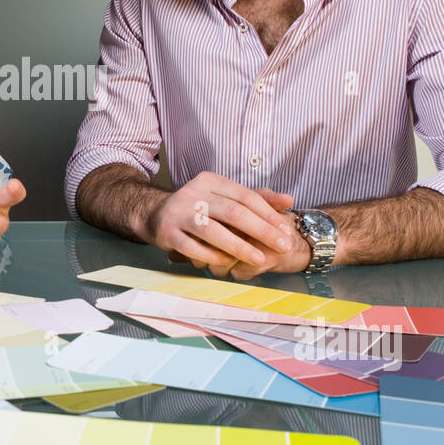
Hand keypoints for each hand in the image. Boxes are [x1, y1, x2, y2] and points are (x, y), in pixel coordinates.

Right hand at [148, 172, 298, 277]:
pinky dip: (212, 256)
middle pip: (232, 212)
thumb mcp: (223, 197)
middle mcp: (193, 193)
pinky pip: (193, 248)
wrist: (154, 214)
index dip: (268, 213)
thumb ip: (256, 198)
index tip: (285, 230)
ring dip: (239, 247)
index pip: (245, 196)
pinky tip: (227, 263)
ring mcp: (178, 213)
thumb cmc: (197, 208)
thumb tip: (289, 200)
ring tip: (259, 259)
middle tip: (282, 245)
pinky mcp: (167, 232)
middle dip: (261, 231)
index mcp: (210, 181)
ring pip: (212, 231)